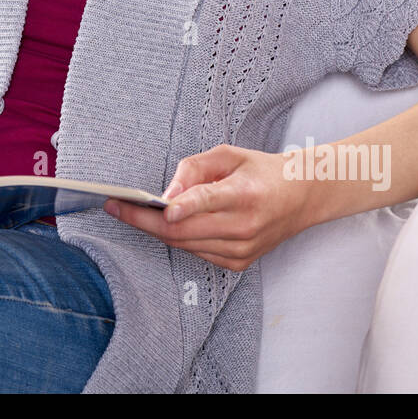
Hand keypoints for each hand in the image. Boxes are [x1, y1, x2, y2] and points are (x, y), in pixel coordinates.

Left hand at [101, 144, 313, 271]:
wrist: (302, 198)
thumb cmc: (262, 171)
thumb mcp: (230, 154)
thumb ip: (195, 168)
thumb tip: (166, 193)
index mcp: (246, 194)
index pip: (210, 201)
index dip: (184, 206)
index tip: (161, 207)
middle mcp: (245, 226)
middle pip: (186, 230)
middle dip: (144, 220)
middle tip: (115, 207)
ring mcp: (242, 250)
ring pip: (185, 244)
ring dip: (153, 230)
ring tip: (128, 212)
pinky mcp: (238, 263)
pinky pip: (196, 251)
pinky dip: (177, 238)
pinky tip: (162, 224)